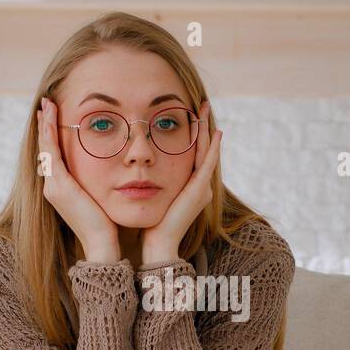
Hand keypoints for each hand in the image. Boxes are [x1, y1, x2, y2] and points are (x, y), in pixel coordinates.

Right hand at [37, 96, 119, 259]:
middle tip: (46, 104)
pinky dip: (50, 133)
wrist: (103, 246)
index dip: (52, 135)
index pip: (54, 156)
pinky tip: (51, 117)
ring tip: (47, 105)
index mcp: (61, 189)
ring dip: (45, 124)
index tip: (53, 115)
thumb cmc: (107, 225)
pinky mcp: (59, 186)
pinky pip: (51, 152)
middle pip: (46, 148)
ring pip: (46, 147)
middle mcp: (52, 186)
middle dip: (45, 125)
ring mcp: (53, 186)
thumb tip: (111, 170)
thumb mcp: (101, 198)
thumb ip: (98, 184)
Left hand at [140, 101, 221, 261]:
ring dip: (206, 130)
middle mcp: (199, 186)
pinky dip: (212, 148)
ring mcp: (202, 188)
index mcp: (188, 187)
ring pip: (206, 151)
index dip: (192, 135)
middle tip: (201, 104)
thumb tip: (134, 168)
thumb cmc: (149, 225)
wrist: (158, 244)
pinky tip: (215, 132)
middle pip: (201, 149)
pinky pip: (208, 164)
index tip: (188, 115)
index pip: (192, 154)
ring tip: (205, 109)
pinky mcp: (200, 190)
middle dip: (201, 126)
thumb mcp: (149, 197)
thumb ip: (147, 182)